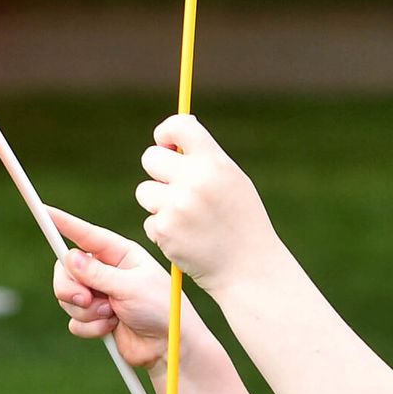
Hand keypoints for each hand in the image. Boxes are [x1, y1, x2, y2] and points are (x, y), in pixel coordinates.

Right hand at [49, 207, 178, 369]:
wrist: (168, 347)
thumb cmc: (161, 310)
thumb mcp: (131, 287)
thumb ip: (98, 274)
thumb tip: (69, 258)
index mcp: (119, 254)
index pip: (86, 235)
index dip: (64, 223)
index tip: (45, 211)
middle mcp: (105, 272)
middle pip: (66, 270)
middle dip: (71, 287)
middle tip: (86, 298)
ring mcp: (99, 295)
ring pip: (67, 297)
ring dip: (86, 311)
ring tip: (111, 315)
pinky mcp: (95, 319)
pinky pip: (74, 321)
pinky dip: (90, 328)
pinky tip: (111, 328)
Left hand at [135, 115, 279, 285]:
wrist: (248, 267)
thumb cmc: (241, 220)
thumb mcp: (233, 180)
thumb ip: (205, 156)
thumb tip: (177, 129)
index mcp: (214, 163)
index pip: (178, 126)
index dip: (166, 132)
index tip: (167, 144)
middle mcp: (194, 181)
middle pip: (149, 157)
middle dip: (158, 171)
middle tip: (174, 186)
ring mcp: (176, 206)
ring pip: (144, 190)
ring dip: (158, 202)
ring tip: (185, 217)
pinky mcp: (164, 230)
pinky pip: (149, 219)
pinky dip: (163, 228)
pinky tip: (186, 237)